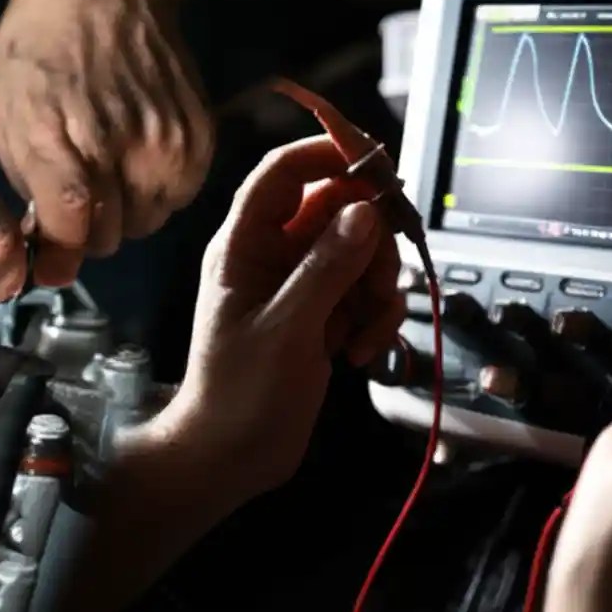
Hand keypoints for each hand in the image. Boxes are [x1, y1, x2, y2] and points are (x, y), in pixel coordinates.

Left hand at [0, 0, 212, 285]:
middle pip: (110, 236)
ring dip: (124, 213)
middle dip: (88, 231)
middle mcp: (118, 140)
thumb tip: (51, 250)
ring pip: (146, 223)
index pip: (71, 225)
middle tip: (74, 204)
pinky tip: (135, 157)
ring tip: (106, 172)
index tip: (48, 268)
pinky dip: (155, 191)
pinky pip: (177, 199)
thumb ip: (31, 188)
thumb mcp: (10, 116)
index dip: (57, 259)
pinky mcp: (199, 139)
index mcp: (56, 132)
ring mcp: (166, 141)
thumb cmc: (42, 49)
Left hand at [153, 136, 405, 499]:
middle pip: (339, 210)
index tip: (379, 163)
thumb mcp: (286, 328)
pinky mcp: (322, 315)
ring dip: (378, 291)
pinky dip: (374, 319)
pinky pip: (364, 292)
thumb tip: (365, 210)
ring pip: (361, 253)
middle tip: (380, 287)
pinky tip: (360, 354)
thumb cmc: (240, 394)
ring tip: (365, 336)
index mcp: (245, 245)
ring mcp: (300, 285)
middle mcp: (274, 255)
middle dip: (372, 245)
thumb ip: (326, 267)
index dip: (327, 154)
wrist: (232, 457)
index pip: (283, 173)